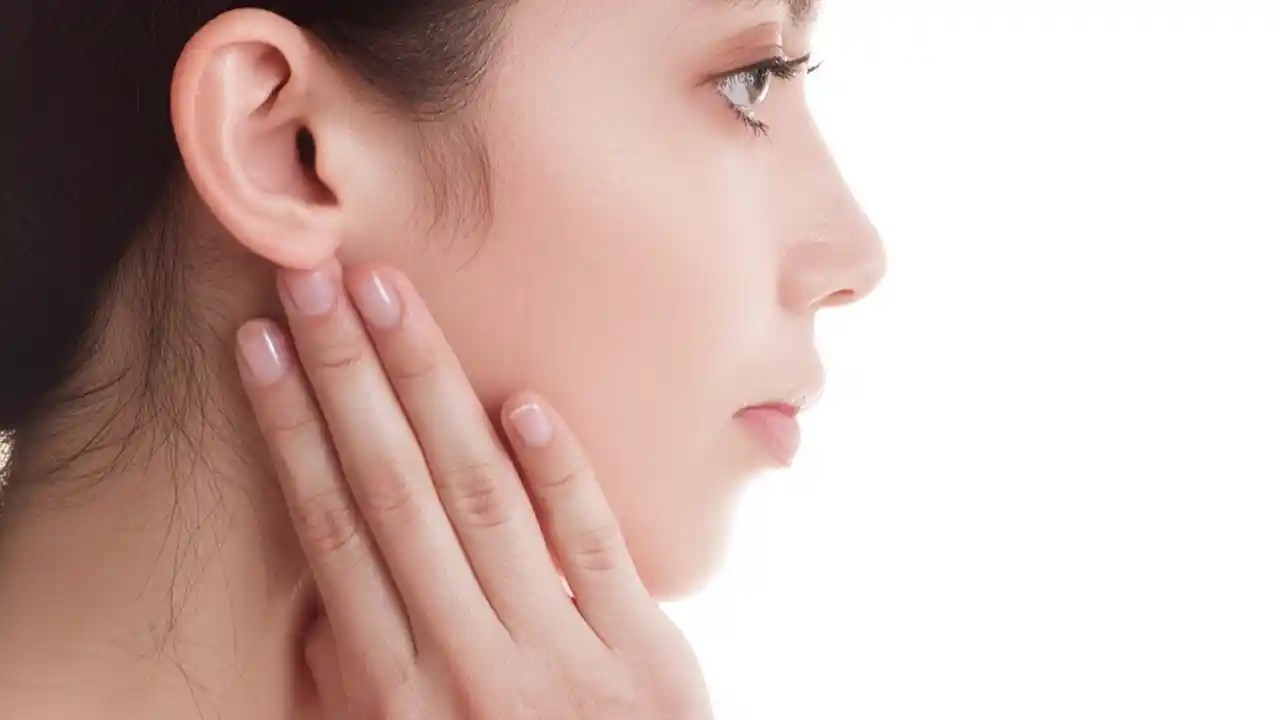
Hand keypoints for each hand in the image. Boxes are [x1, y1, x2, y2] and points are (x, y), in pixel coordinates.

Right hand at [234, 258, 712, 718]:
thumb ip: (365, 677)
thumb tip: (325, 595)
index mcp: (396, 692)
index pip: (331, 534)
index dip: (292, 433)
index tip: (258, 347)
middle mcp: (465, 668)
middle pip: (392, 494)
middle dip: (346, 377)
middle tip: (313, 277)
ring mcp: (558, 660)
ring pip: (480, 500)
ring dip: (432, 390)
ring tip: (394, 298)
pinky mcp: (644, 660)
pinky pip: (595, 547)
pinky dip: (559, 472)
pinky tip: (523, 400)